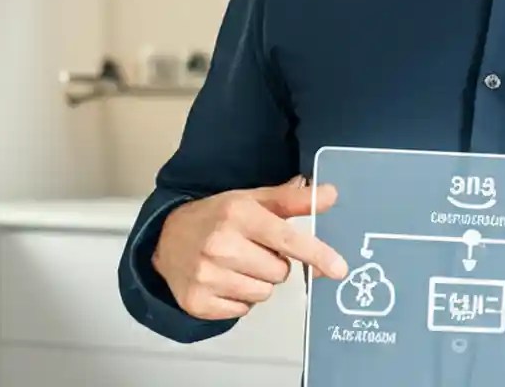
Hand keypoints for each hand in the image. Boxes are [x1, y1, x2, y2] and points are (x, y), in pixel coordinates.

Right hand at [153, 175, 347, 319]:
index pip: (287, 239)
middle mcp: (220, 244)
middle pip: (280, 273)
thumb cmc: (217, 217)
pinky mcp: (198, 301)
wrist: (166, 238)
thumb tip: (331, 195)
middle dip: (275, 264)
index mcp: (238, 214)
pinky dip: (239, 298)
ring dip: (258, 282)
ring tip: (237, 265)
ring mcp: (206, 275)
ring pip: (263, 293)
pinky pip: (243, 310)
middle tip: (253, 250)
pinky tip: (224, 280)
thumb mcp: (252, 200)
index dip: (316, 254)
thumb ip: (293, 200)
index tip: (339, 268)